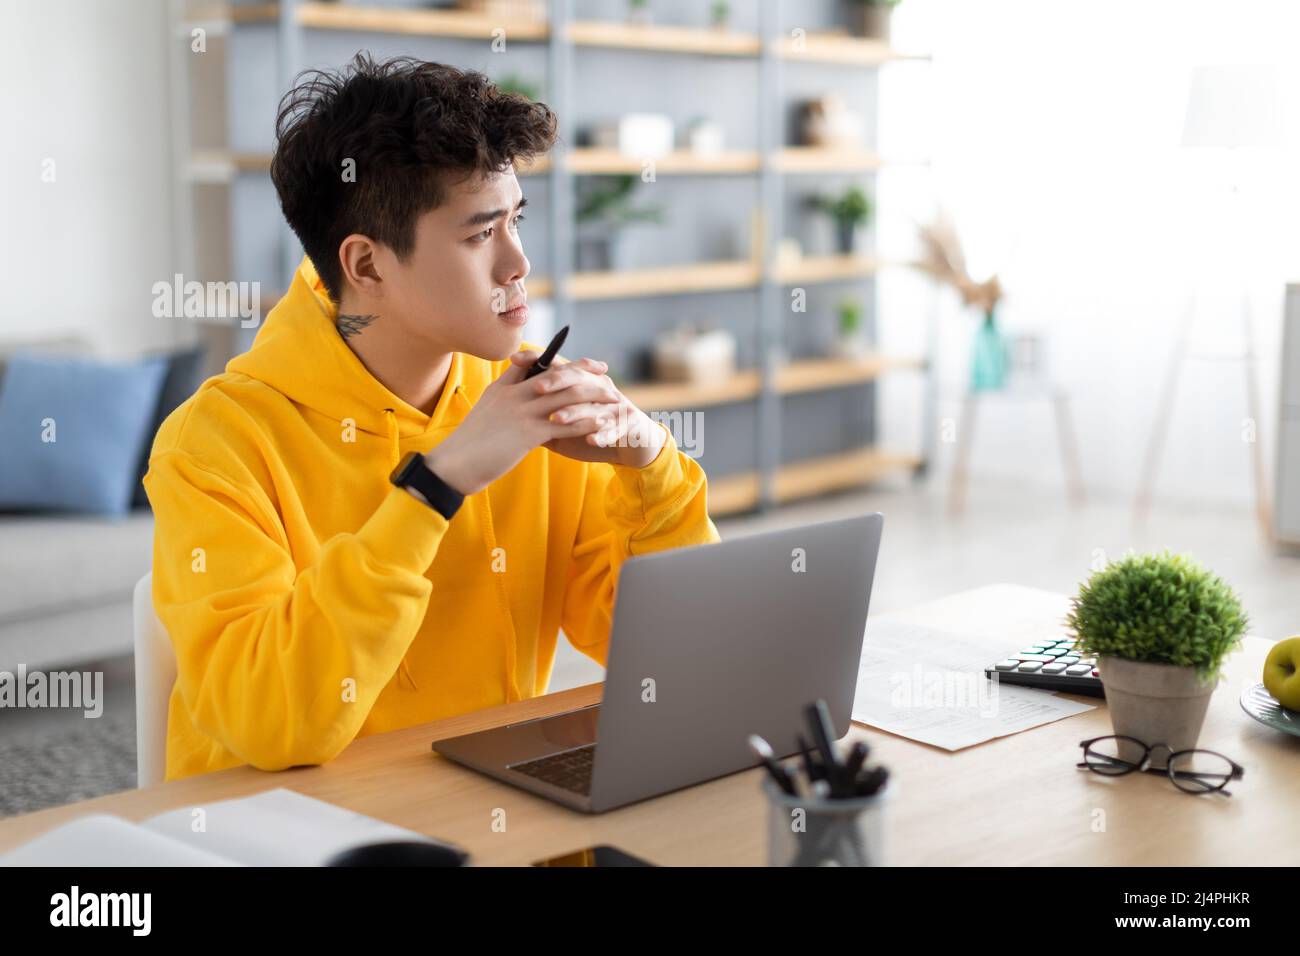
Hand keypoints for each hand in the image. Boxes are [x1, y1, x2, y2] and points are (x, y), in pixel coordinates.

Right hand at [423, 350, 650, 494]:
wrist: (453, 465)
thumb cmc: (467, 445)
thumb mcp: (484, 414)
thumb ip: (501, 402)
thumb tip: (513, 402)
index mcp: (501, 387)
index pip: (533, 363)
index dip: (558, 359)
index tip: (578, 359)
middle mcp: (513, 394)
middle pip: (555, 373)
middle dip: (583, 370)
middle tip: (604, 371)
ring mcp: (520, 412)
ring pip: (564, 396)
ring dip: (592, 395)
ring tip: (613, 397)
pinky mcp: (527, 434)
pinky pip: (564, 424)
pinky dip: (586, 422)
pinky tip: (602, 423)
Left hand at [509, 349, 666, 467]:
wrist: (629, 443)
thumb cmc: (589, 427)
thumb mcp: (562, 420)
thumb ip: (540, 412)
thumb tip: (503, 408)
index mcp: (579, 382)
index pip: (557, 365)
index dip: (537, 360)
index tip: (515, 360)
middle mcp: (597, 387)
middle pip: (576, 378)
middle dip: (557, 381)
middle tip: (537, 388)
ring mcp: (614, 405)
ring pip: (593, 405)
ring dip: (576, 412)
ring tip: (557, 419)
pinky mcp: (627, 424)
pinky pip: (614, 428)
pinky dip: (603, 434)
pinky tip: (591, 440)